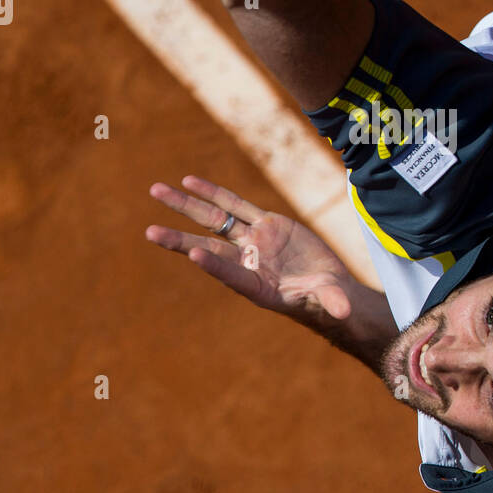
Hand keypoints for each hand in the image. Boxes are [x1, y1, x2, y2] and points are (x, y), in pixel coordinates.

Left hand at [146, 175, 354, 324]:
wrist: (328, 289)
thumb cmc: (328, 301)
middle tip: (149, 233)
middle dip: (179, 240)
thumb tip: (343, 309)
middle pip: (208, 247)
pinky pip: (235, 205)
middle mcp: (249, 262)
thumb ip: (333, 302)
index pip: (233, 274)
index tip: (194, 256)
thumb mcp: (331, 301)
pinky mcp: (267, 224)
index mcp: (259, 286)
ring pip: (214, 220)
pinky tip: (189, 183)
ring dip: (186, 206)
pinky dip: (213, 194)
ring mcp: (255, 241)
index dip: (216, 266)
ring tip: (157, 191)